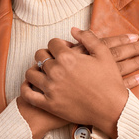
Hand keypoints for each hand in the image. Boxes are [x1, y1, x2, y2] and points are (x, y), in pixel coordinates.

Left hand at [20, 29, 138, 138]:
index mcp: (68, 58)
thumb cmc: (109, 81)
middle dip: (47, 55)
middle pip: (40, 55)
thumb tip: (73, 29)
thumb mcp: (104, 54)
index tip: (64, 49)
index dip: (58, 44)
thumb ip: (88, 38)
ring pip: (31, 73)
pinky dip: (26, 88)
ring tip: (44, 72)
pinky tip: (32, 85)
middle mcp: (56, 72)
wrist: (112, 109)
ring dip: (36, 69)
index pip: (52, 43)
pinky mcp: (49, 105)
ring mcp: (51, 89)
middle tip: (55, 60)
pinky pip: (28, 95)